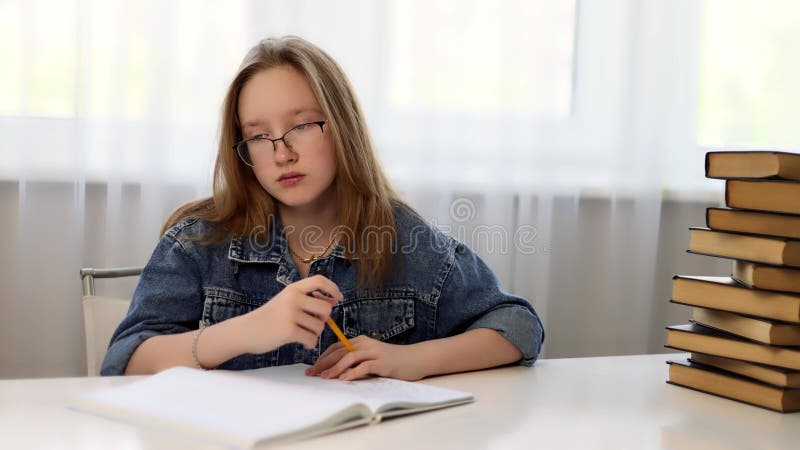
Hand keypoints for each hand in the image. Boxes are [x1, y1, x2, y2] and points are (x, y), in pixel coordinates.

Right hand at [237, 275, 342, 353]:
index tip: (338, 298)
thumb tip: (332, 302)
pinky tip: (302, 342)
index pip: (319, 280)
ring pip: (320, 326)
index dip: (333, 288)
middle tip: (312, 324)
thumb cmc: (269, 318)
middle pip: (326, 308)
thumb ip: (305, 299)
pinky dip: (310, 343)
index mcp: (293, 289)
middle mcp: (293, 298)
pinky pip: (312, 339)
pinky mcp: (288, 330)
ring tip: (303, 334)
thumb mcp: (285, 301)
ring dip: (315, 333)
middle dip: (324, 319)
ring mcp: (290, 314)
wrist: (245, 331)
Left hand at [305, 336, 427, 381]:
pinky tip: (344, 379)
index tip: (312, 369)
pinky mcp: (383, 362)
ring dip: (335, 368)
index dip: (323, 357)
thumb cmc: (392, 361)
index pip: (336, 347)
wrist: (415, 359)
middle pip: (339, 351)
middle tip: (312, 374)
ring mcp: (375, 352)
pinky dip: (353, 373)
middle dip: (323, 363)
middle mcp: (366, 344)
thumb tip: (336, 371)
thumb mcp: (371, 358)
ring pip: (350, 357)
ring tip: (325, 378)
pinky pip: (365, 366)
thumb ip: (356, 361)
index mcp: (360, 341)